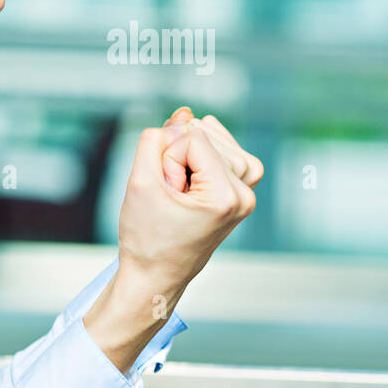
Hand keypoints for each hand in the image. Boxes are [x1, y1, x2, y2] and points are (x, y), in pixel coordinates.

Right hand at [116, 119, 257, 289]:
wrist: (156, 275)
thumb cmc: (146, 238)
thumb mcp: (140, 182)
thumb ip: (155, 139)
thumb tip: (184, 113)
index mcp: (227, 197)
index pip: (191, 137)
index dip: (166, 159)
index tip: (164, 193)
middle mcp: (245, 194)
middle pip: (206, 135)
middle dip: (178, 156)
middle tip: (171, 196)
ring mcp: (247, 194)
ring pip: (217, 139)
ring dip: (190, 155)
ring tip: (178, 192)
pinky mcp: (243, 192)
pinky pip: (230, 150)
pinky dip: (207, 151)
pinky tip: (192, 168)